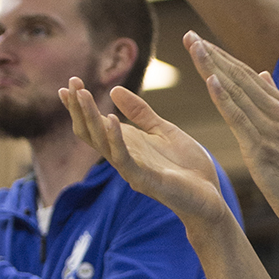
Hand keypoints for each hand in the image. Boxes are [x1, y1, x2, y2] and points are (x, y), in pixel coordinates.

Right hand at [60, 77, 227, 224]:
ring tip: (83, 95)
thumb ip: (140, 113)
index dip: (81, 106)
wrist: (209, 195)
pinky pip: (125, 158)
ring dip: (91, 118)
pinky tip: (112, 119)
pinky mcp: (145, 180)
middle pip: (92, 132)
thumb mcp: (163, 130)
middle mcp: (123, 157)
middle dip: (80, 108)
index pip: (95, 124)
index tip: (69, 84)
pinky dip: (116, 139)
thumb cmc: (186, 166)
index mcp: (127, 144)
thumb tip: (114, 90)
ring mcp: (132, 169)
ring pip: (102, 143)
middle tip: (72, 83)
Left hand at [183, 31, 278, 230]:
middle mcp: (276, 111)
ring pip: (236, 91)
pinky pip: (238, 117)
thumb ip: (276, 101)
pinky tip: (210, 80)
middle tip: (189, 36)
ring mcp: (269, 127)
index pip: (248, 76)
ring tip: (193, 47)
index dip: (224, 58)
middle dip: (213, 55)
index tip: (202, 43)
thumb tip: (264, 74)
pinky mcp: (261, 146)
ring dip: (213, 67)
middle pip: (239, 77)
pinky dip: (224, 97)